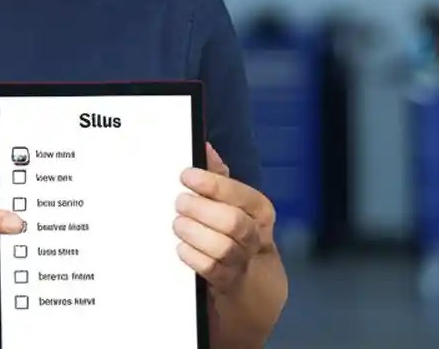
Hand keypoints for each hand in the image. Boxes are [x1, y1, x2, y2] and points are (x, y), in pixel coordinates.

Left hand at [174, 143, 277, 294]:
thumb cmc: (236, 237)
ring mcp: (244, 263)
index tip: (187, 176)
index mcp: (259, 212)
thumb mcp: (232, 206)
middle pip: (233, 221)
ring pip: (223, 247)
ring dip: (194, 233)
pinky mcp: (228, 285)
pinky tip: (182, 248)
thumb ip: (219, 179)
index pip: (243, 195)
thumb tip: (204, 148)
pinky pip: (211, 269)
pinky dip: (192, 256)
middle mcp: (256, 237)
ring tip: (179, 225)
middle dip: (201, 209)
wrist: (250, 291)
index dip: (214, 185)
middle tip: (179, 203)